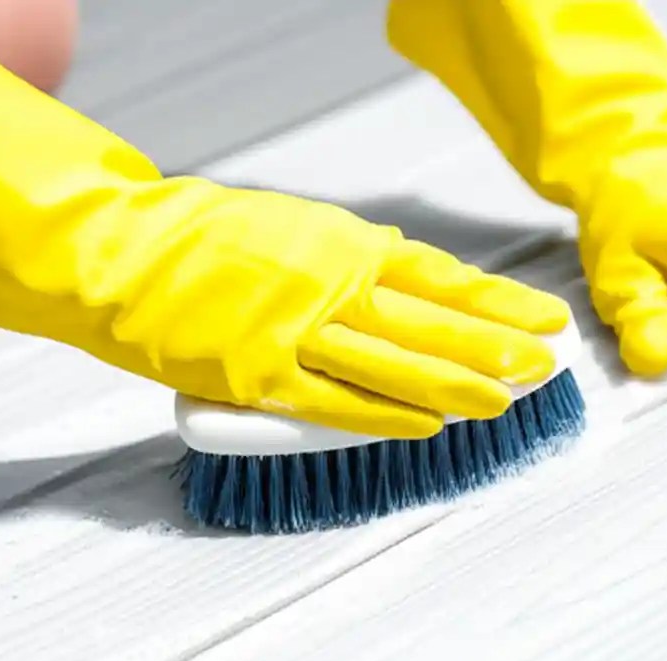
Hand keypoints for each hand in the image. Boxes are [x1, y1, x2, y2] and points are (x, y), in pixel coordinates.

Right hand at [87, 185, 570, 438]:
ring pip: (399, 365)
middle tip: (543, 366)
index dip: (500, 303)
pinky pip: (338, 404)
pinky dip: (387, 418)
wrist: (122, 249)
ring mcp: (300, 332)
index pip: (443, 278)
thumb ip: (348, 259)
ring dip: (458, 387)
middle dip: (496, 349)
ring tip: (507, 402)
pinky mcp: (263, 376)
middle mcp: (334, 285)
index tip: (545, 319)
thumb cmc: (200, 238)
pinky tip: (431, 427)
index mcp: (344, 244)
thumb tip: (401, 279)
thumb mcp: (291, 228)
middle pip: (434, 323)